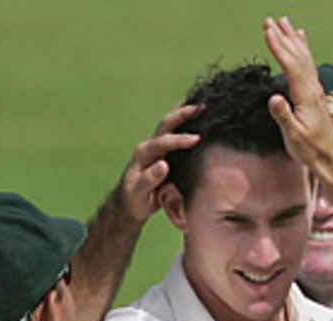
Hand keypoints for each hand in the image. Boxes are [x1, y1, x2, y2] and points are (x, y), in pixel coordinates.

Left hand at [118, 102, 202, 222]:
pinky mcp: (163, 152)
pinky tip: (198, 116)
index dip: (180, 140)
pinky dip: (185, 121)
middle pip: (166, 124)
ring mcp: (156, 147)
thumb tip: (163, 165)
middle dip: (183, 114)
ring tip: (203, 104)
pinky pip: (175, 132)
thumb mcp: (139, 193)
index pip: (163, 142)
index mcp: (143, 154)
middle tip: (202, 107)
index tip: (197, 140)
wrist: (129, 203)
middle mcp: (149, 146)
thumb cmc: (134, 200)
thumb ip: (149, 179)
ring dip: (185, 113)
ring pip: (170, 124)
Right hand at [262, 17, 332, 175]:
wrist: (328, 156)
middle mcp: (312, 88)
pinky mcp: (314, 92)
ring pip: (304, 57)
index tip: (268, 31)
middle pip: (297, 56)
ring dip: (292, 38)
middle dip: (282, 37)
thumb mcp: (294, 136)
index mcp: (306, 96)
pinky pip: (308, 63)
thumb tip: (274, 98)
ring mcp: (314, 89)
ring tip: (284, 22)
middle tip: (269, 20)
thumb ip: (283, 116)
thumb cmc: (310, 149)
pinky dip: (303, 48)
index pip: (291, 66)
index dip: (279, 47)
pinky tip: (300, 39)